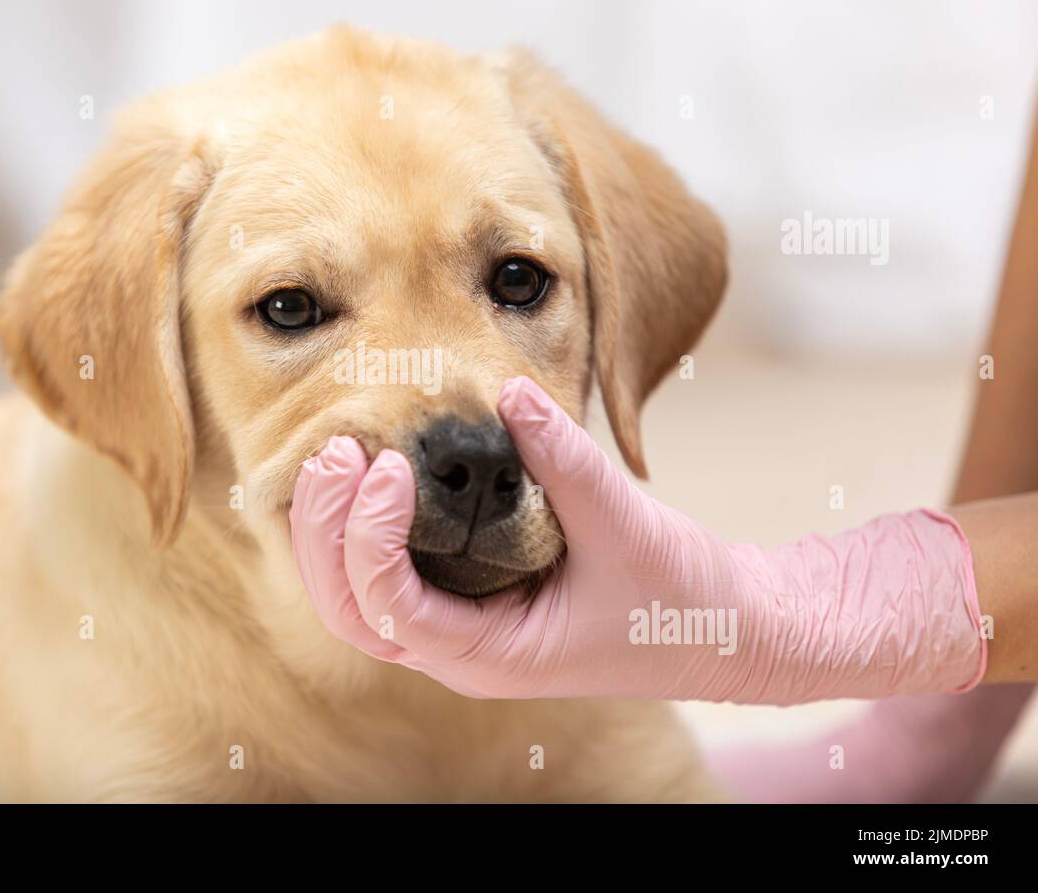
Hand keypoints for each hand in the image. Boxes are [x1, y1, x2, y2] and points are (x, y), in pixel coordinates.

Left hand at [289, 377, 986, 702]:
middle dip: (326, 532)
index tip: (390, 466)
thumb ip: (564, 460)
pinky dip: (360, 532)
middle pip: (350, 610)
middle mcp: (458, 655)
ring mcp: (456, 635)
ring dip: (332, 532)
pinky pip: (385, 578)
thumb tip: (510, 389)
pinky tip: (363, 474)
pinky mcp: (465, 606)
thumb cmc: (677, 593)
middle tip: (333, 451)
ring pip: (356, 600)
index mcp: (490, 656)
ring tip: (335, 455)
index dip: (370, 537)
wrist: (719, 630)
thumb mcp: (626, 524)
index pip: (390, 608)